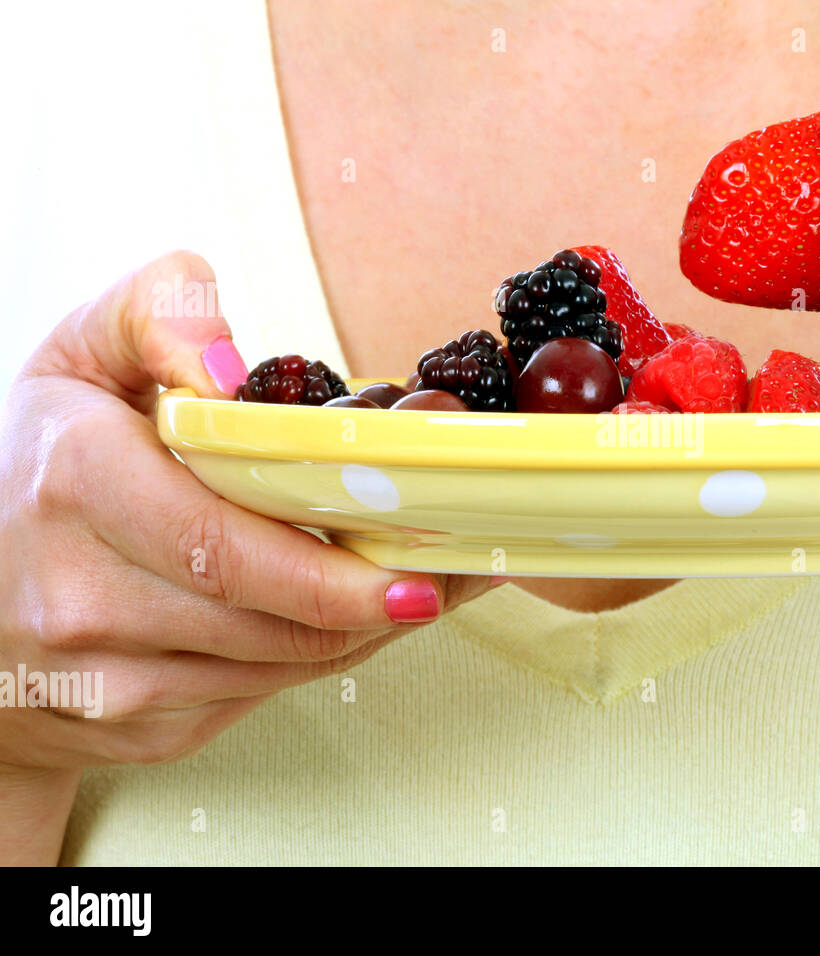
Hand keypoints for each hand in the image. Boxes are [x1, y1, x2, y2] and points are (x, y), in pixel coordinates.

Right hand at [0, 252, 498, 862]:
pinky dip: (313, 657)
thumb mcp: (81, 357)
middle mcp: (78, 598)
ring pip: (277, 667)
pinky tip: (337, 617)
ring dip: (358, 631)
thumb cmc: (44, 466)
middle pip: (268, 621)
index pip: (221, 544)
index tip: (409, 570)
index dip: (328, 570)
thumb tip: (229, 366)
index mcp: (75, 487)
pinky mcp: (137, 727)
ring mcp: (105, 678)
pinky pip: (259, 695)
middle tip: (440, 575)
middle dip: (372, 604)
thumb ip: (156, 315)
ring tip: (405, 587)